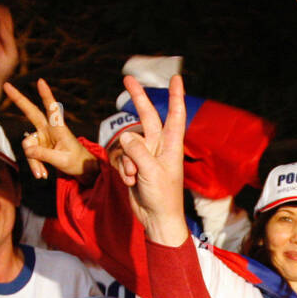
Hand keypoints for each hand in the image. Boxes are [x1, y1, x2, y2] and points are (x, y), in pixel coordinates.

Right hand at [3, 79, 93, 179]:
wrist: (80, 169)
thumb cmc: (76, 161)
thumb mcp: (62, 160)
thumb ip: (44, 154)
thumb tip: (27, 150)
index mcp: (59, 129)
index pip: (52, 110)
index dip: (46, 95)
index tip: (41, 82)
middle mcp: (48, 129)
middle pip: (31, 112)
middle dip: (18, 99)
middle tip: (6, 85)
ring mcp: (42, 137)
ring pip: (28, 147)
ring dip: (33, 162)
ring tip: (42, 175)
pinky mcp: (38, 145)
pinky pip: (30, 155)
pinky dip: (34, 165)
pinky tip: (42, 174)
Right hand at [116, 74, 187, 244]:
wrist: (156, 219)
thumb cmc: (162, 197)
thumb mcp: (151, 172)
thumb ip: (137, 152)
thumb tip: (124, 137)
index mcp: (171, 145)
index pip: (175, 115)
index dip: (175, 96)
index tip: (176, 78)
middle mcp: (158, 146)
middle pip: (147, 116)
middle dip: (138, 98)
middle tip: (127, 78)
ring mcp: (145, 155)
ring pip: (126, 143)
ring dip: (126, 161)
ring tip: (133, 177)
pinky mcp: (133, 165)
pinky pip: (120, 157)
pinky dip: (121, 169)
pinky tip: (129, 181)